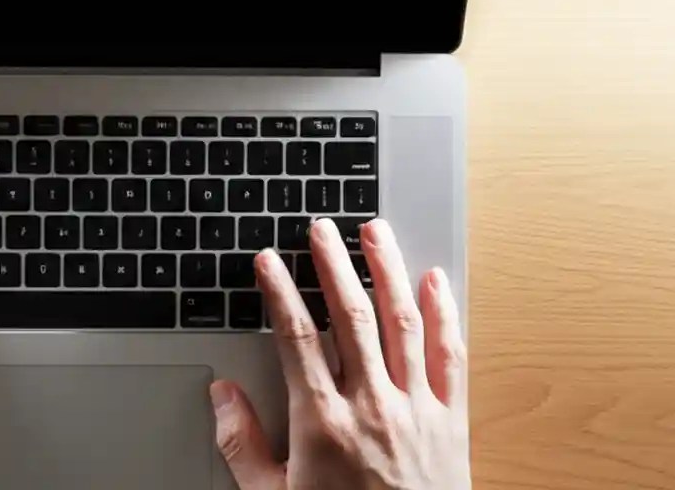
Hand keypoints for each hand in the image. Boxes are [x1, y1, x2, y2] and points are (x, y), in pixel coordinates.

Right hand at [210, 219, 468, 489]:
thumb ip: (242, 446)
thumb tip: (222, 396)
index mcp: (323, 423)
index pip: (295, 337)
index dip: (278, 291)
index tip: (267, 261)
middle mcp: (372, 406)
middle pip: (350, 316)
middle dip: (332, 264)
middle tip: (320, 228)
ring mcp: (417, 410)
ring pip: (402, 322)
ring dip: (387, 270)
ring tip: (374, 232)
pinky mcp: (452, 421)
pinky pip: (450, 356)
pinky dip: (444, 314)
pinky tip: (435, 281)